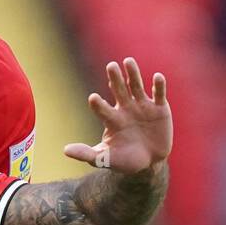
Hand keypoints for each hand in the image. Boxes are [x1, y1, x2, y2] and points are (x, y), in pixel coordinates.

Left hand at [64, 59, 171, 173]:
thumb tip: (65, 150)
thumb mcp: (105, 159)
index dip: (98, 105)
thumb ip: (87, 154)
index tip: (93, 98)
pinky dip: (158, 86)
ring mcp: (143, 107)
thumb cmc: (125, 160)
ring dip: (133, 74)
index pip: (103, 109)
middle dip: (115, 79)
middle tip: (110, 66)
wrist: (149, 163)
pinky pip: (159, 94)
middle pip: (119, 90)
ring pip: (137, 86)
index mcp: (112, 119)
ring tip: (127, 61)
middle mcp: (126, 109)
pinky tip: (156, 77)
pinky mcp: (160, 109)